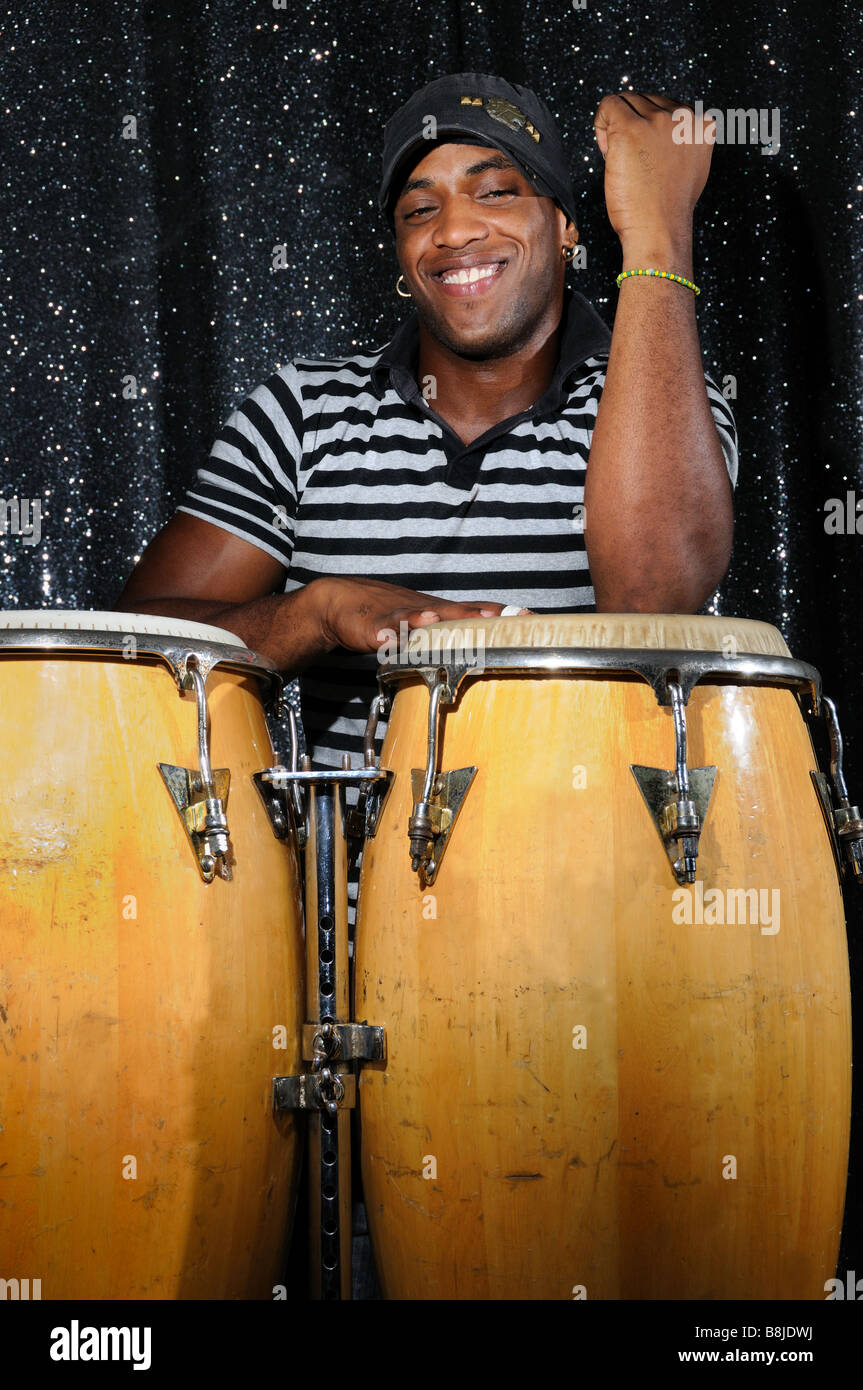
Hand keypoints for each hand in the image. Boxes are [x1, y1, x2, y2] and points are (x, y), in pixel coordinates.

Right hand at [308, 576, 508, 654]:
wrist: (343, 601)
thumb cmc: (392, 615)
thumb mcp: (428, 624)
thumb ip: (453, 634)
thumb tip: (490, 648)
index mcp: (441, 612)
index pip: (478, 610)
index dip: (503, 614)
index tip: (534, 617)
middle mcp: (424, 610)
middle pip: (454, 611)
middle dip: (476, 615)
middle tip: (498, 617)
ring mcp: (398, 616)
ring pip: (416, 617)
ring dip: (428, 620)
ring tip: (437, 621)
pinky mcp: (371, 626)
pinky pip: (379, 630)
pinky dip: (385, 633)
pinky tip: (386, 638)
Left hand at [593, 92, 713, 260]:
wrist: (659, 230)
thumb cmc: (668, 209)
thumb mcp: (691, 167)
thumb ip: (684, 141)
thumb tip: (664, 129)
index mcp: (702, 124)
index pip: (667, 106)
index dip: (650, 128)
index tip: (645, 154)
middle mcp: (683, 117)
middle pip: (644, 100)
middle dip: (632, 124)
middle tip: (629, 160)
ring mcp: (658, 120)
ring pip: (626, 101)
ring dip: (616, 126)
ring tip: (620, 158)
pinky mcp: (632, 128)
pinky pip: (608, 104)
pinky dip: (601, 123)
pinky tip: (607, 149)